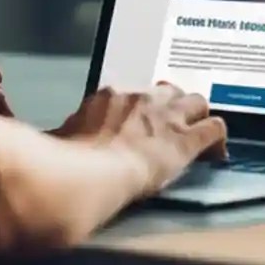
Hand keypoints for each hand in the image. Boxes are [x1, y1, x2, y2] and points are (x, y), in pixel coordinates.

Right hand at [51, 82, 226, 196]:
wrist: (94, 174)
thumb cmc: (70, 160)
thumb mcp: (59, 138)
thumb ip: (61, 134)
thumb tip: (45, 137)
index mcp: (111, 96)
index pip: (132, 95)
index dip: (140, 109)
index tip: (138, 124)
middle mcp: (143, 98)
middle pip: (169, 91)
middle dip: (172, 105)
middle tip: (171, 122)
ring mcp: (168, 118)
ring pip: (197, 102)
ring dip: (198, 115)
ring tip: (198, 129)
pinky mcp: (187, 140)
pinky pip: (214, 129)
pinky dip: (218, 140)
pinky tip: (218, 152)